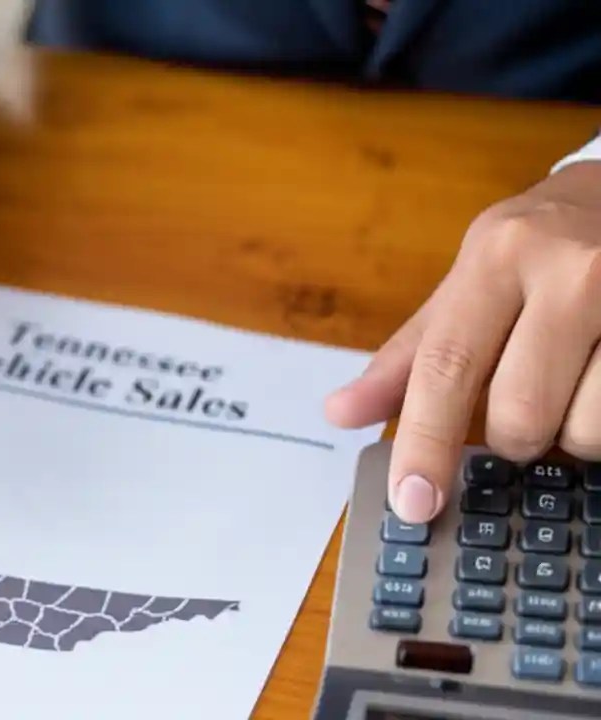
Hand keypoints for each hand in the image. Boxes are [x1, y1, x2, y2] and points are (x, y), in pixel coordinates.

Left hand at [326, 160, 600, 522]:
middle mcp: (571, 269)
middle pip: (521, 413)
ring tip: (583, 382)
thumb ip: (411, 354)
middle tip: (529, 399)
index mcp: (499, 255)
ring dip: (579, 432)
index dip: (426, 443)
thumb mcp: (474, 279)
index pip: (447, 366)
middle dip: (517, 434)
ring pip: (589, 430)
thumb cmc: (549, 244)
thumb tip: (340, 412)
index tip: (413, 503)